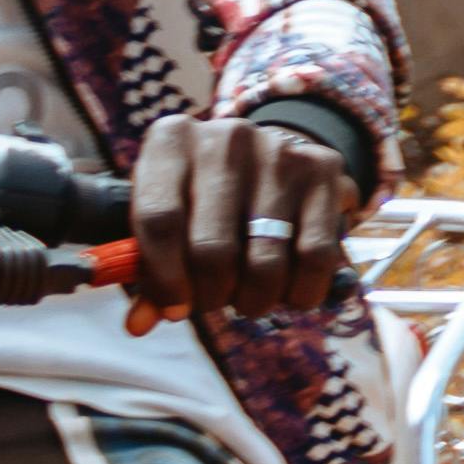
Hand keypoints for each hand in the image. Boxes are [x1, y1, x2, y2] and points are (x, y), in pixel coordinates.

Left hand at [132, 111, 356, 327]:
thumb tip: (140, 325)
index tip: (174, 310)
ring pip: (265, 261)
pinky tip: (288, 293)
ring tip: (248, 299)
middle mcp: (225, 139)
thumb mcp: (166, 217)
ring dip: (254, 299)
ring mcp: (279, 152)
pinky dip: (300, 292)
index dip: (164, 278)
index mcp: (171, 141)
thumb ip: (146, 268)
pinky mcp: (323, 169)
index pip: (160, 220)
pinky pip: (315, 256)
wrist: (265, 156)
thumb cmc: (201, 197)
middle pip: (212, 247)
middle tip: (213, 303)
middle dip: (211, 295)